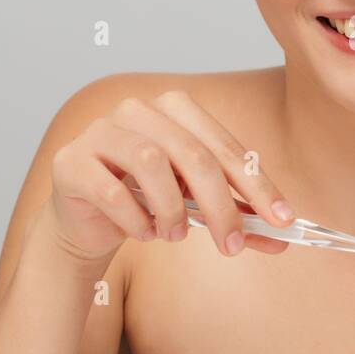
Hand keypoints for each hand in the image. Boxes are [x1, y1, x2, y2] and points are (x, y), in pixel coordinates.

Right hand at [43, 90, 294, 259]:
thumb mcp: (199, 207)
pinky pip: (111, 190)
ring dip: (172, 210)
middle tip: (231, 245)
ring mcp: (100, 130)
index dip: (257, 184)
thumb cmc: (149, 201)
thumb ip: (237, 217)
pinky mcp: (71, 161)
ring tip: (175, 236)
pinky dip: (136, 220)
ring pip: (151, 163)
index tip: (284, 219)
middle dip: (220, 205)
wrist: (89, 218)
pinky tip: (144, 232)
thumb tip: (281, 238)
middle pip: (192, 154)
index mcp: (175, 108)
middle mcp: (138, 110)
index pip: (225, 145)